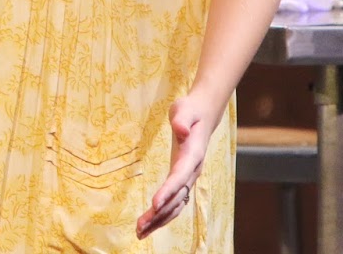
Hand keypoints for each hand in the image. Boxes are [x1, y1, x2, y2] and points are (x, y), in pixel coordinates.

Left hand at [136, 92, 219, 237]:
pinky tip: (150, 224)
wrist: (202, 115)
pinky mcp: (182, 179)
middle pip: (177, 197)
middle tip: (140, 228)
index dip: (168, 190)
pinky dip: (162, 214)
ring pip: (176, 204)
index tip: (155, 203)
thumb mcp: (184, 109)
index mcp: (193, 155)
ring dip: (159, 219)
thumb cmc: (190, 110)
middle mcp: (193, 171)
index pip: (180, 176)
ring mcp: (189, 177)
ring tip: (140, 232)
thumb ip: (182, 120)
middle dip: (159, 214)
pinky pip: (174, 201)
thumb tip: (181, 130)